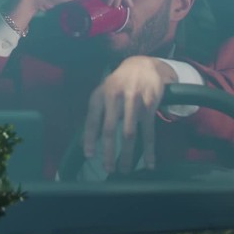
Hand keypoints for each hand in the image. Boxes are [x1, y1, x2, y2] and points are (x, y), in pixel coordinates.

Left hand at [83, 56, 176, 173]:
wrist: (141, 65)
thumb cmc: (118, 85)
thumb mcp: (102, 95)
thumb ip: (95, 117)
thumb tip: (84, 143)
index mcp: (100, 96)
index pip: (92, 120)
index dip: (90, 138)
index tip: (89, 155)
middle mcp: (114, 97)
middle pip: (110, 128)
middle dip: (109, 151)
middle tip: (108, 168)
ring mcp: (133, 100)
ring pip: (129, 132)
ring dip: (128, 154)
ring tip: (125, 169)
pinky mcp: (149, 104)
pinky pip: (149, 131)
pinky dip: (149, 149)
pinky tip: (149, 162)